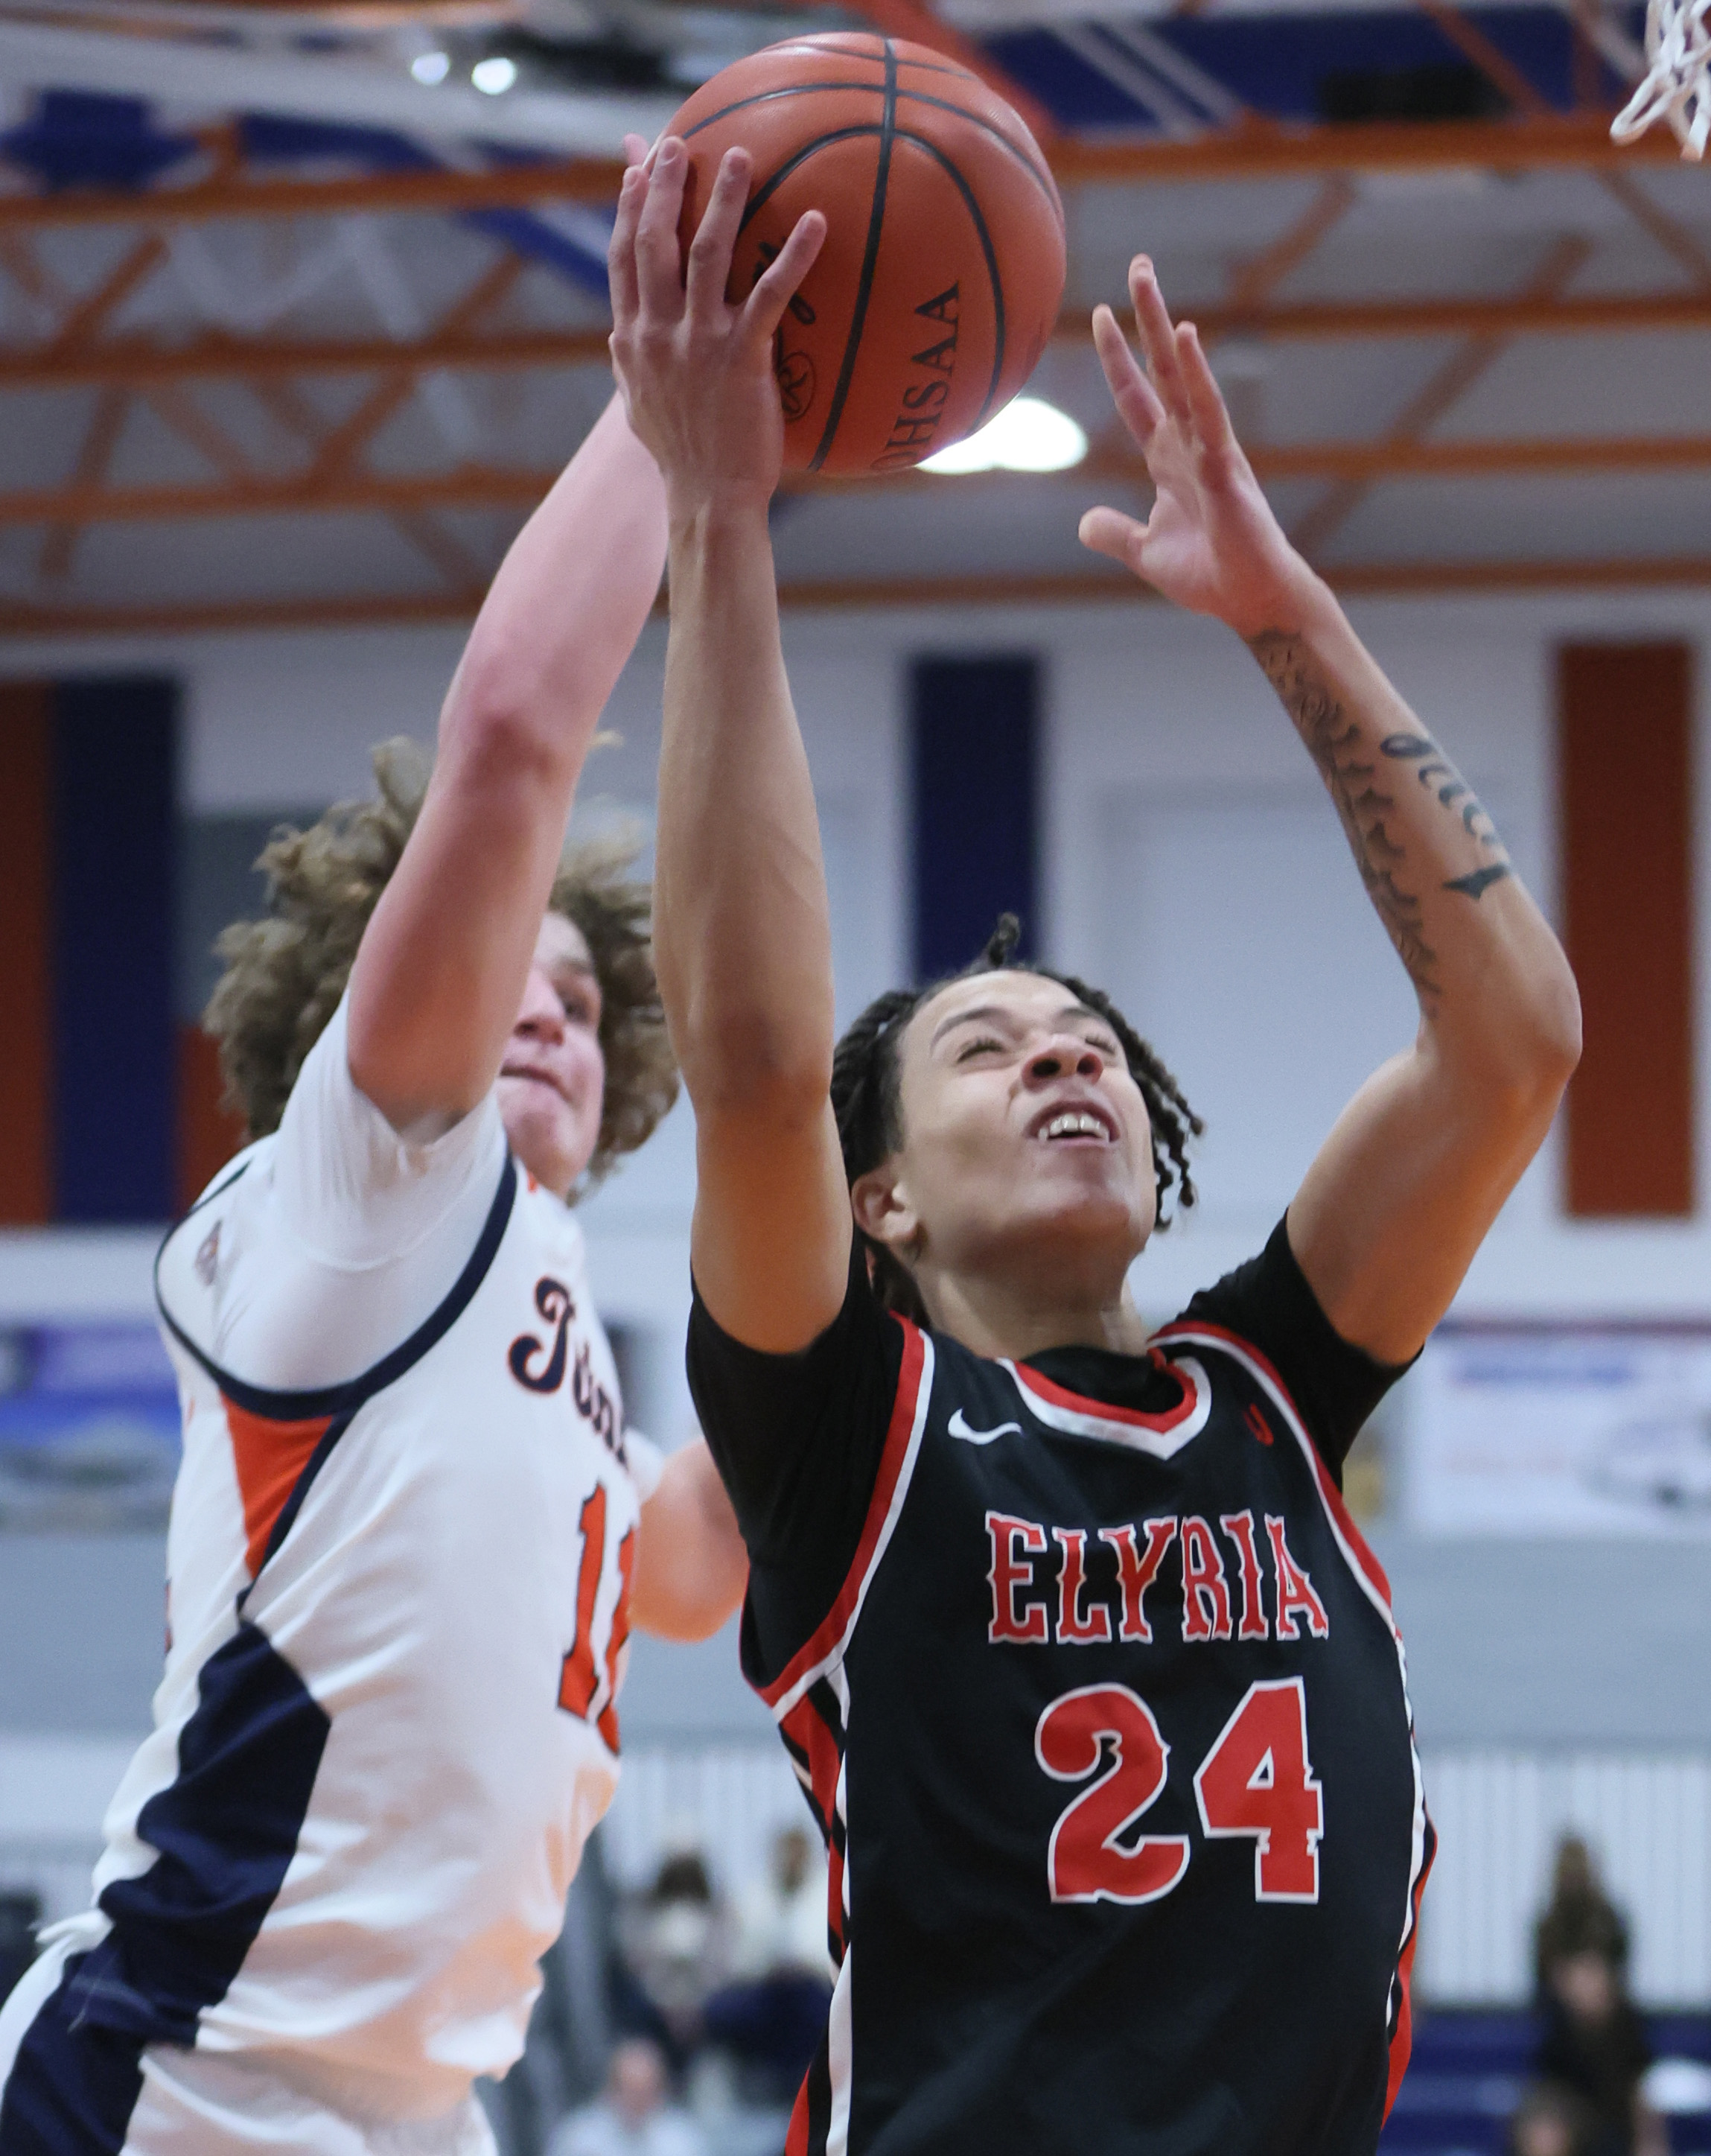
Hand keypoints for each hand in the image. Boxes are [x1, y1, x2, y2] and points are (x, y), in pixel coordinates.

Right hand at [607, 137, 824, 519]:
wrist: (707, 499)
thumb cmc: (682, 458)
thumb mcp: (638, 406)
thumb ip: (628, 363)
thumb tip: (617, 338)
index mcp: (632, 340)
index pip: (622, 259)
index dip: (629, 207)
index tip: (637, 164)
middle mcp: (657, 333)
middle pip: (655, 241)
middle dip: (666, 186)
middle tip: (683, 142)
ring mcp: (697, 343)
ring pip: (706, 254)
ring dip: (724, 200)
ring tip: (743, 157)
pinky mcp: (740, 359)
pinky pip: (770, 295)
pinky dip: (793, 256)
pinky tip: (816, 224)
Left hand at [1078, 257, 1319, 638]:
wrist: (1251, 602)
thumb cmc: (1211, 576)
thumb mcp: (1146, 552)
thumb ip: (1115, 533)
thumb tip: (1084, 522)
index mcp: (1168, 459)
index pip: (1137, 397)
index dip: (1117, 358)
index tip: (1099, 315)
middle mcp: (1189, 442)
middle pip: (1162, 369)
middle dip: (1147, 318)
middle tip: (1138, 265)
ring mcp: (1209, 449)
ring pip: (1182, 375)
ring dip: (1163, 326)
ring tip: (1146, 279)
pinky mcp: (1226, 466)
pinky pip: (1208, 411)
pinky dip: (1196, 374)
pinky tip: (1186, 337)